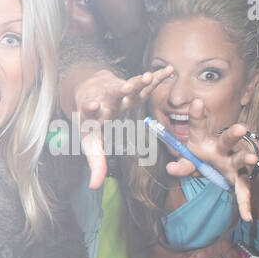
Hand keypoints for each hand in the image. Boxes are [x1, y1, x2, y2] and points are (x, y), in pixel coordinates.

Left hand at [73, 65, 173, 188]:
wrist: (90, 92)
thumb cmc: (91, 122)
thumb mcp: (90, 143)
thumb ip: (95, 164)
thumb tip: (93, 187)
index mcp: (93, 114)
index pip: (89, 111)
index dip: (90, 108)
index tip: (91, 105)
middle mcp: (105, 101)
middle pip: (112, 95)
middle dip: (119, 91)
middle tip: (124, 87)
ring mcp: (118, 91)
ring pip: (129, 85)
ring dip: (138, 82)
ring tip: (146, 77)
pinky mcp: (130, 85)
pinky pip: (145, 82)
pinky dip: (156, 77)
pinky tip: (168, 70)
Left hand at [165, 97, 258, 221]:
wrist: (231, 165)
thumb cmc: (206, 157)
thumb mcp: (191, 160)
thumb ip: (182, 164)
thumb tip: (171, 168)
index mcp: (205, 140)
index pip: (199, 127)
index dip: (197, 115)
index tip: (196, 102)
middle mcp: (223, 148)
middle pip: (228, 139)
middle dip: (233, 134)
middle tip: (240, 128)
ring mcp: (235, 162)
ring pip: (241, 158)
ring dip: (247, 158)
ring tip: (253, 158)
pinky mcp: (242, 178)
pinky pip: (244, 192)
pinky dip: (244, 204)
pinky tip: (246, 217)